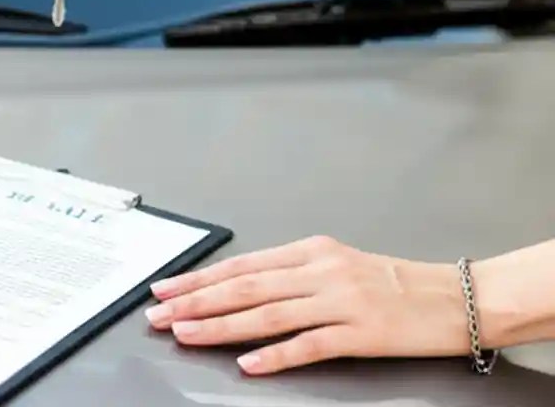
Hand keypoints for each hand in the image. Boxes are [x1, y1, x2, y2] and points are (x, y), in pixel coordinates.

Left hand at [145, 236, 473, 374]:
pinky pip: (309, 345)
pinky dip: (275, 355)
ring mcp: (340, 302)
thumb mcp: (336, 264)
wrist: (454, 298)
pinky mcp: (361, 333)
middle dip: (195, 302)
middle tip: (159, 314)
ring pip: (266, 314)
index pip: (241, 265)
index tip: (165, 289)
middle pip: (244, 287)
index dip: (199, 279)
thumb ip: (290, 274)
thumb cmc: (393, 282)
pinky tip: (248, 363)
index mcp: (311, 251)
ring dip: (220, 326)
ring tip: (186, 333)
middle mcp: (321, 271)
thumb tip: (238, 287)